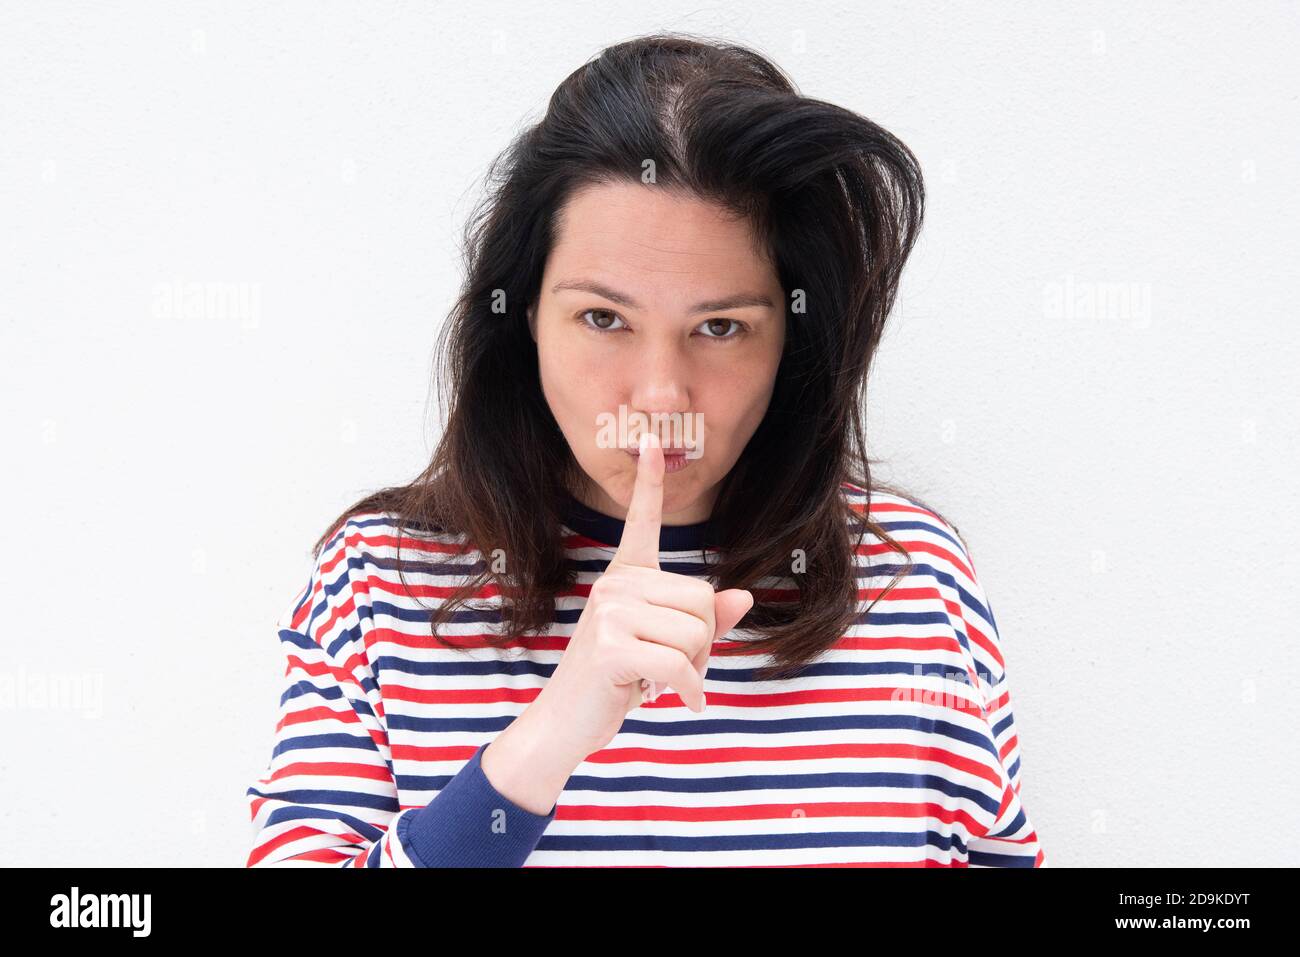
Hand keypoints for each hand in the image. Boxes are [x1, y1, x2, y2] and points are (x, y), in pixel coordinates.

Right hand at [531, 432, 753, 761]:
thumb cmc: (617, 681)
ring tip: (659, 682)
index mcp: (626, 576)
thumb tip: (742, 598)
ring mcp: (610, 612)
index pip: (642, 521)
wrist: (565, 724)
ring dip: (694, 670)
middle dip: (703, 644)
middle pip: (702, 600)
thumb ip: (702, 621)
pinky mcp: (610, 646)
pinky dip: (690, 692)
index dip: (649, 481)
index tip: (649, 439)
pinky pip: (679, 666)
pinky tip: (679, 704)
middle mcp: (615, 584)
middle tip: (671, 667)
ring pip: (696, 633)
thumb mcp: (664, 646)